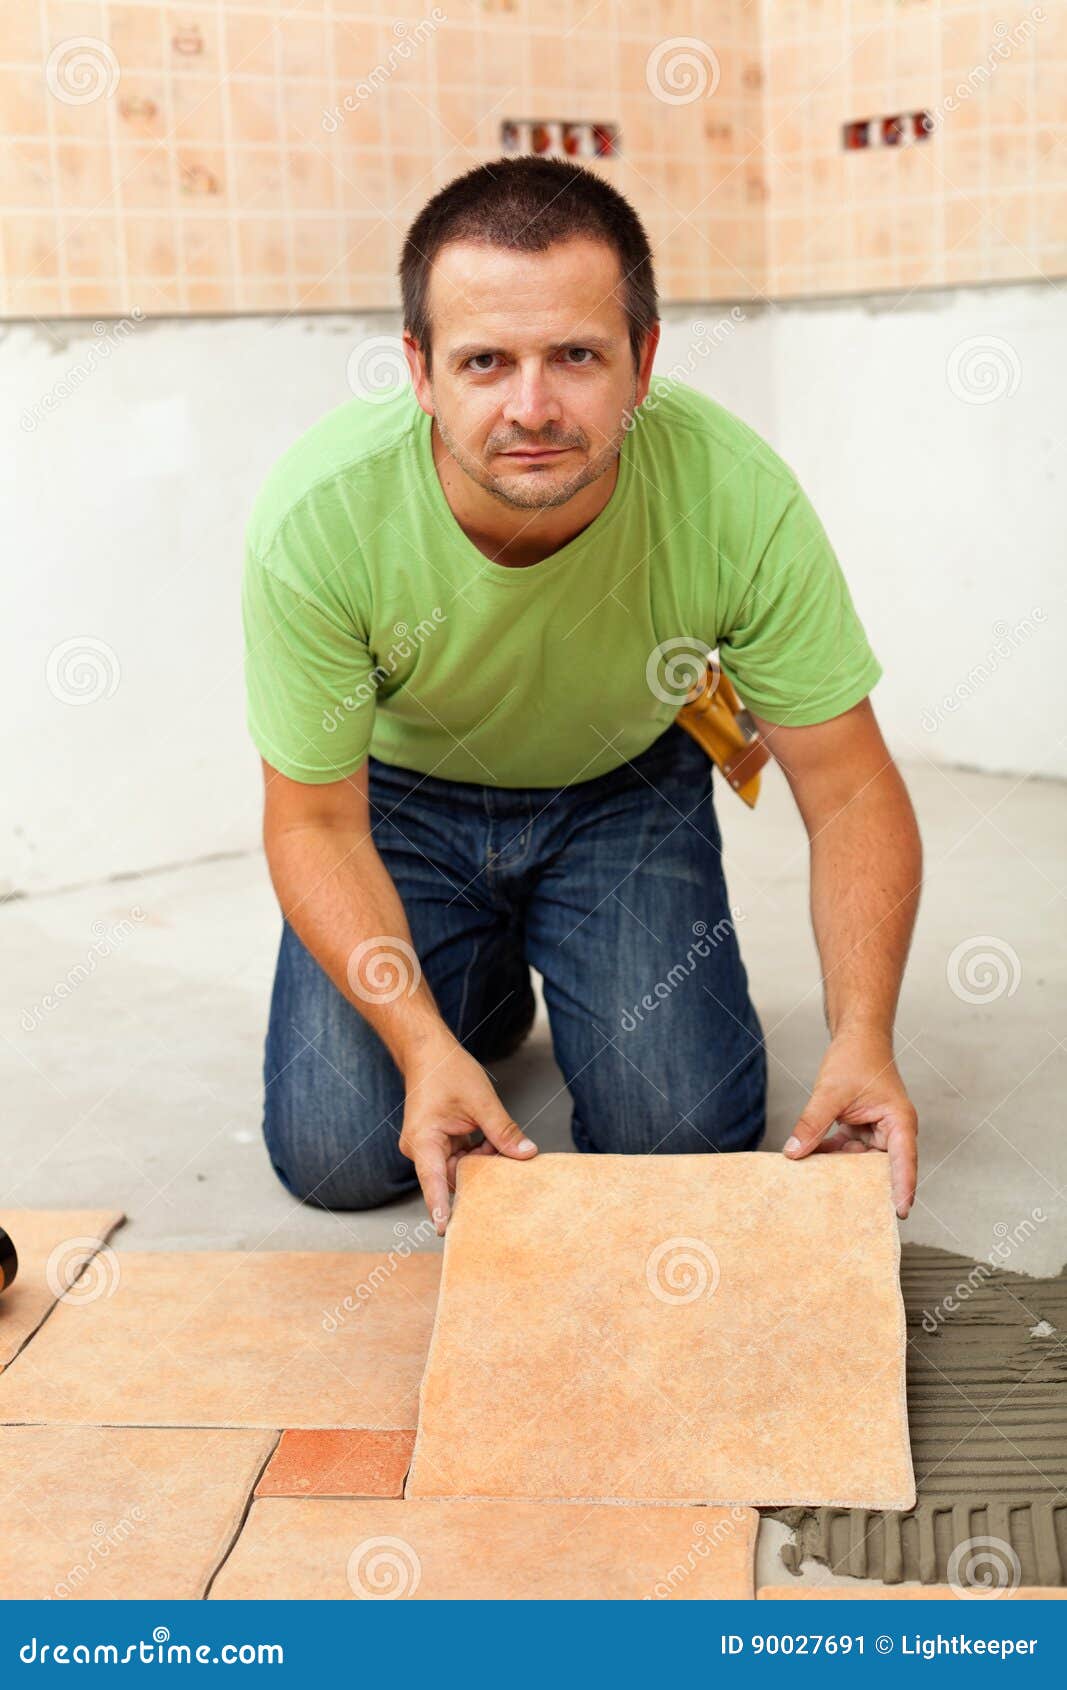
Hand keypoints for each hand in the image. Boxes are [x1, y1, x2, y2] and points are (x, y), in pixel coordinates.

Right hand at [398, 1037, 537, 1232]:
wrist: (428, 1052)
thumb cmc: (447, 1070)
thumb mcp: (481, 1101)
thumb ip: (503, 1131)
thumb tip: (527, 1154)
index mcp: (424, 1140)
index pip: (433, 1181)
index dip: (441, 1207)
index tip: (446, 1231)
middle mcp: (421, 1148)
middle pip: (452, 1177)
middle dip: (481, 1175)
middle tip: (508, 1173)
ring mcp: (429, 1147)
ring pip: (460, 1168)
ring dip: (482, 1161)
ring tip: (500, 1145)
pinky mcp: (437, 1143)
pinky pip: (460, 1158)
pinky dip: (479, 1151)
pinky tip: (492, 1141)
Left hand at [782, 1027, 917, 1217]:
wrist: (856, 1037)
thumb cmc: (855, 1058)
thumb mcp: (830, 1092)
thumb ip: (813, 1123)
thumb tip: (793, 1153)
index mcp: (900, 1122)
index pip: (904, 1161)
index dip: (902, 1188)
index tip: (899, 1214)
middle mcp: (893, 1131)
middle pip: (881, 1167)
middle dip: (864, 1186)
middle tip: (848, 1213)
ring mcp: (877, 1131)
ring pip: (860, 1161)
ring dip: (840, 1170)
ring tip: (818, 1190)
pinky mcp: (861, 1129)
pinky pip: (846, 1150)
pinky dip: (830, 1155)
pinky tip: (809, 1163)